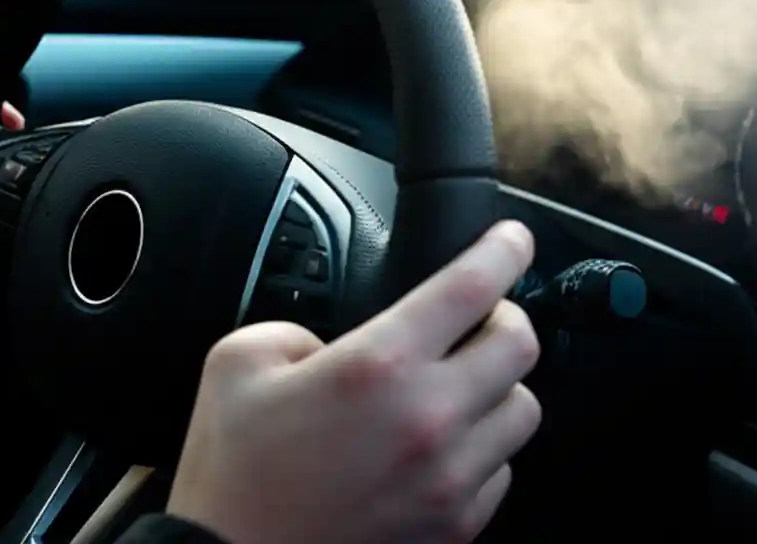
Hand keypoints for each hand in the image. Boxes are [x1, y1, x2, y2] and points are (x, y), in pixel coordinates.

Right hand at [167, 221, 541, 543]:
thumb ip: (296, 326)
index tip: (512, 241)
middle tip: (477, 320)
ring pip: (523, 411)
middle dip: (504, 319)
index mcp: (378, 365)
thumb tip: (332, 341)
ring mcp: (449, 480)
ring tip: (455, 391)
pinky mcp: (455, 528)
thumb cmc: (233, 478)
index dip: (504, 250)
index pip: (474, 286)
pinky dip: (482, 451)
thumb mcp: (238, 364)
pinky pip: (501, 471)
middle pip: (521, 345)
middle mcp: (429, 420)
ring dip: (496, 389)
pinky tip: (439, 449)